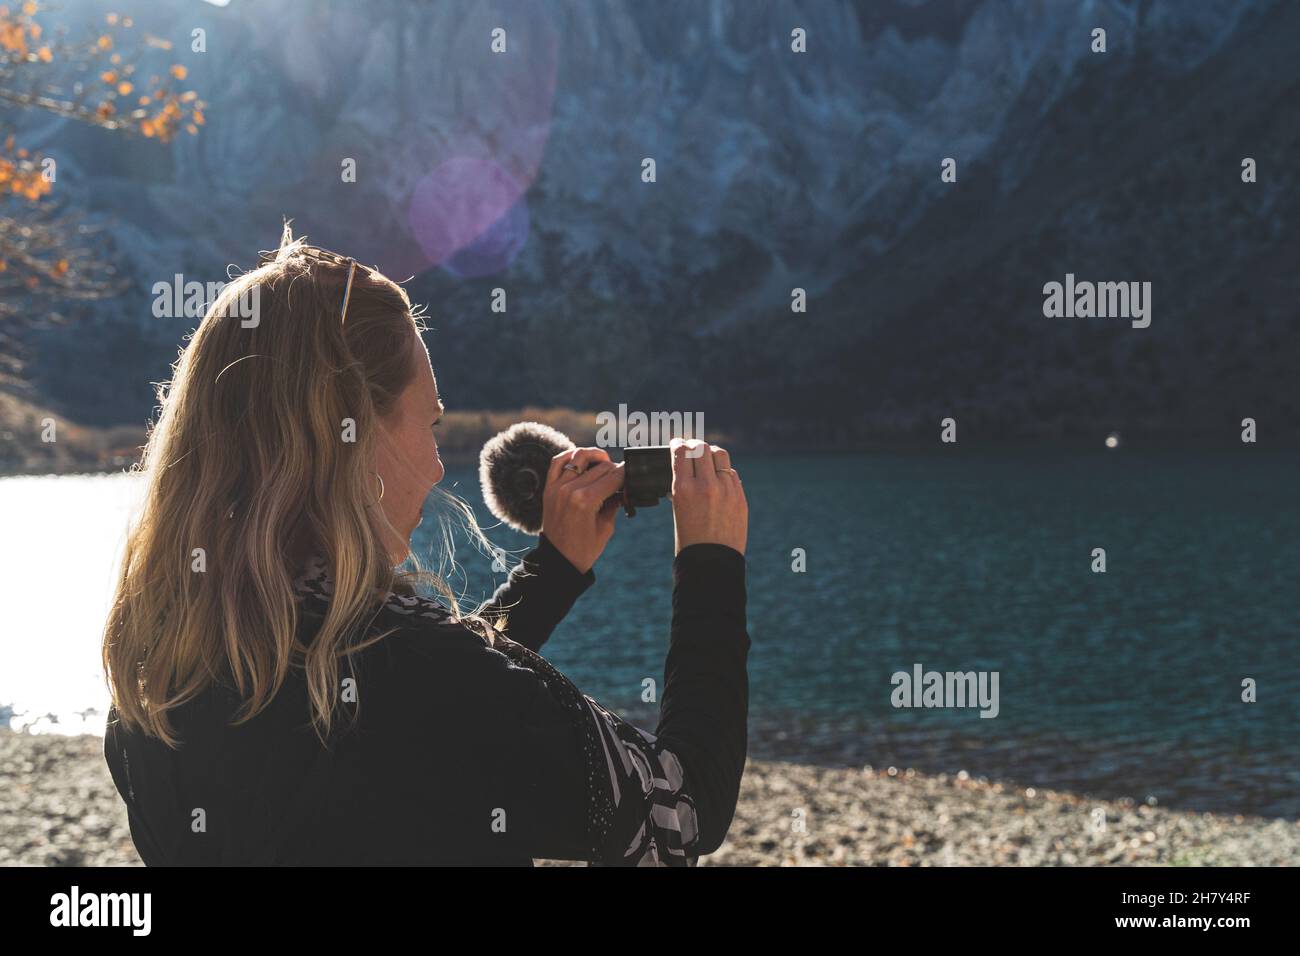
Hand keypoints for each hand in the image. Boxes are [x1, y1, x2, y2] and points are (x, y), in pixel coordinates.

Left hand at [540, 446, 624, 573]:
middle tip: (621, 478)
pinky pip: (558, 461)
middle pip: (601, 466)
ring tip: (604, 463)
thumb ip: (615, 503)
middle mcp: (570, 490)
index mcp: (586, 501)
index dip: (627, 474)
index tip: (633, 474)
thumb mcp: (606, 527)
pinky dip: (571, 456)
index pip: (614, 477)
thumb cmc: (583, 549)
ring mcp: (557, 487)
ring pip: (580, 456)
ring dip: (596, 457)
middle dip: (615, 469)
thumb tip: (623, 488)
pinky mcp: (548, 488)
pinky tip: (582, 460)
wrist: (558, 560)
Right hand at [669, 438, 746, 555]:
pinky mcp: (740, 497)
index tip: (677, 442)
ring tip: (706, 457)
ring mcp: (725, 490)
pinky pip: (731, 473)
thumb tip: (684, 471)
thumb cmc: (689, 539)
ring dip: (710, 453)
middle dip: (694, 445)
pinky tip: (718, 476)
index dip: (677, 443)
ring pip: (720, 455)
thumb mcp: (679, 510)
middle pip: (701, 448)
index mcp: (683, 489)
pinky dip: (723, 471)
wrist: (712, 562)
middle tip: (691, 447)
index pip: (681, 452)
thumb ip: (683, 487)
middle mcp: (705, 485)